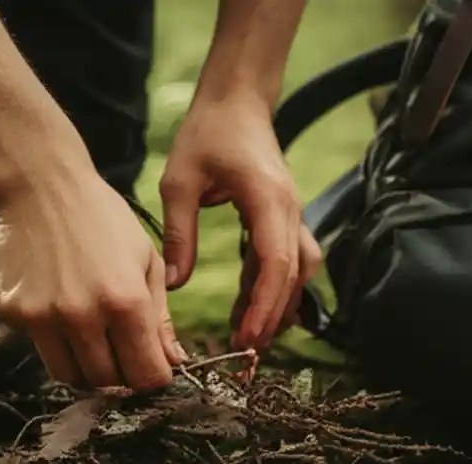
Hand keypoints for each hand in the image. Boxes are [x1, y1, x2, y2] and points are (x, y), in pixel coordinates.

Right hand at [0, 171, 187, 391]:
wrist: (41, 185)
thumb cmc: (103, 219)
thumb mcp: (146, 260)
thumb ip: (160, 317)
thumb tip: (172, 362)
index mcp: (125, 301)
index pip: (144, 375)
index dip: (153, 379)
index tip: (152, 371)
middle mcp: (81, 314)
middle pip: (105, 382)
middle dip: (119, 376)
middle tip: (120, 353)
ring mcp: (40, 315)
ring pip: (67, 374)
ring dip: (84, 366)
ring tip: (90, 336)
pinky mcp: (9, 310)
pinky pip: (36, 345)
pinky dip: (50, 337)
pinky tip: (55, 302)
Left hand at [160, 97, 320, 349]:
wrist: (238, 101)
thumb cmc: (208, 134)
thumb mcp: (180, 181)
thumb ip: (178, 233)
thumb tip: (173, 285)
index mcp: (268, 201)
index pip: (276, 263)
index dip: (264, 305)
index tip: (246, 337)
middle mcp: (290, 211)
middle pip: (293, 276)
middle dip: (272, 317)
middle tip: (247, 353)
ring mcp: (292, 215)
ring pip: (298, 272)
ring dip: (278, 305)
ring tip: (250, 339)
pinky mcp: (285, 219)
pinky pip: (288, 261)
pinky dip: (274, 288)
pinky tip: (251, 311)